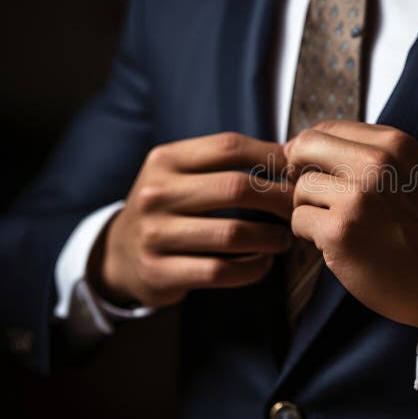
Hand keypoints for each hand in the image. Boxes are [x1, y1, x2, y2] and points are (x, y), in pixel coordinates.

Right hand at [88, 132, 293, 307]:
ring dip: (271, 237)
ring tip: (285, 238)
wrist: (118, 255)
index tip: (298, 170)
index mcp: (165, 160)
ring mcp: (154, 235)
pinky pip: (221, 271)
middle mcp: (156, 194)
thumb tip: (292, 153)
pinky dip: (252, 268)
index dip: (271, 155)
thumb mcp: (181, 173)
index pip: (229, 147)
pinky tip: (264, 262)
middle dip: (278, 198)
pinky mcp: (159, 272)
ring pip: (232, 234)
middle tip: (299, 208)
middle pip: (235, 189)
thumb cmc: (169, 207)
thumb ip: (226, 162)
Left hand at [285, 121, 417, 329]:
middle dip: (297, 170)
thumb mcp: (412, 175)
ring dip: (308, 209)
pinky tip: (334, 244)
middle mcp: (377, 164)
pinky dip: (309, 235)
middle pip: (305, 147)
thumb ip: (369, 157)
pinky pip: (299, 220)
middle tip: (308, 193)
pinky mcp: (341, 231)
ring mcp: (358, 197)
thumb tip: (302, 146)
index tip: (310, 167)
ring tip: (333, 225)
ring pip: (300, 188)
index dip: (310, 149)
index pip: (328, 129)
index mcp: (395, 145)